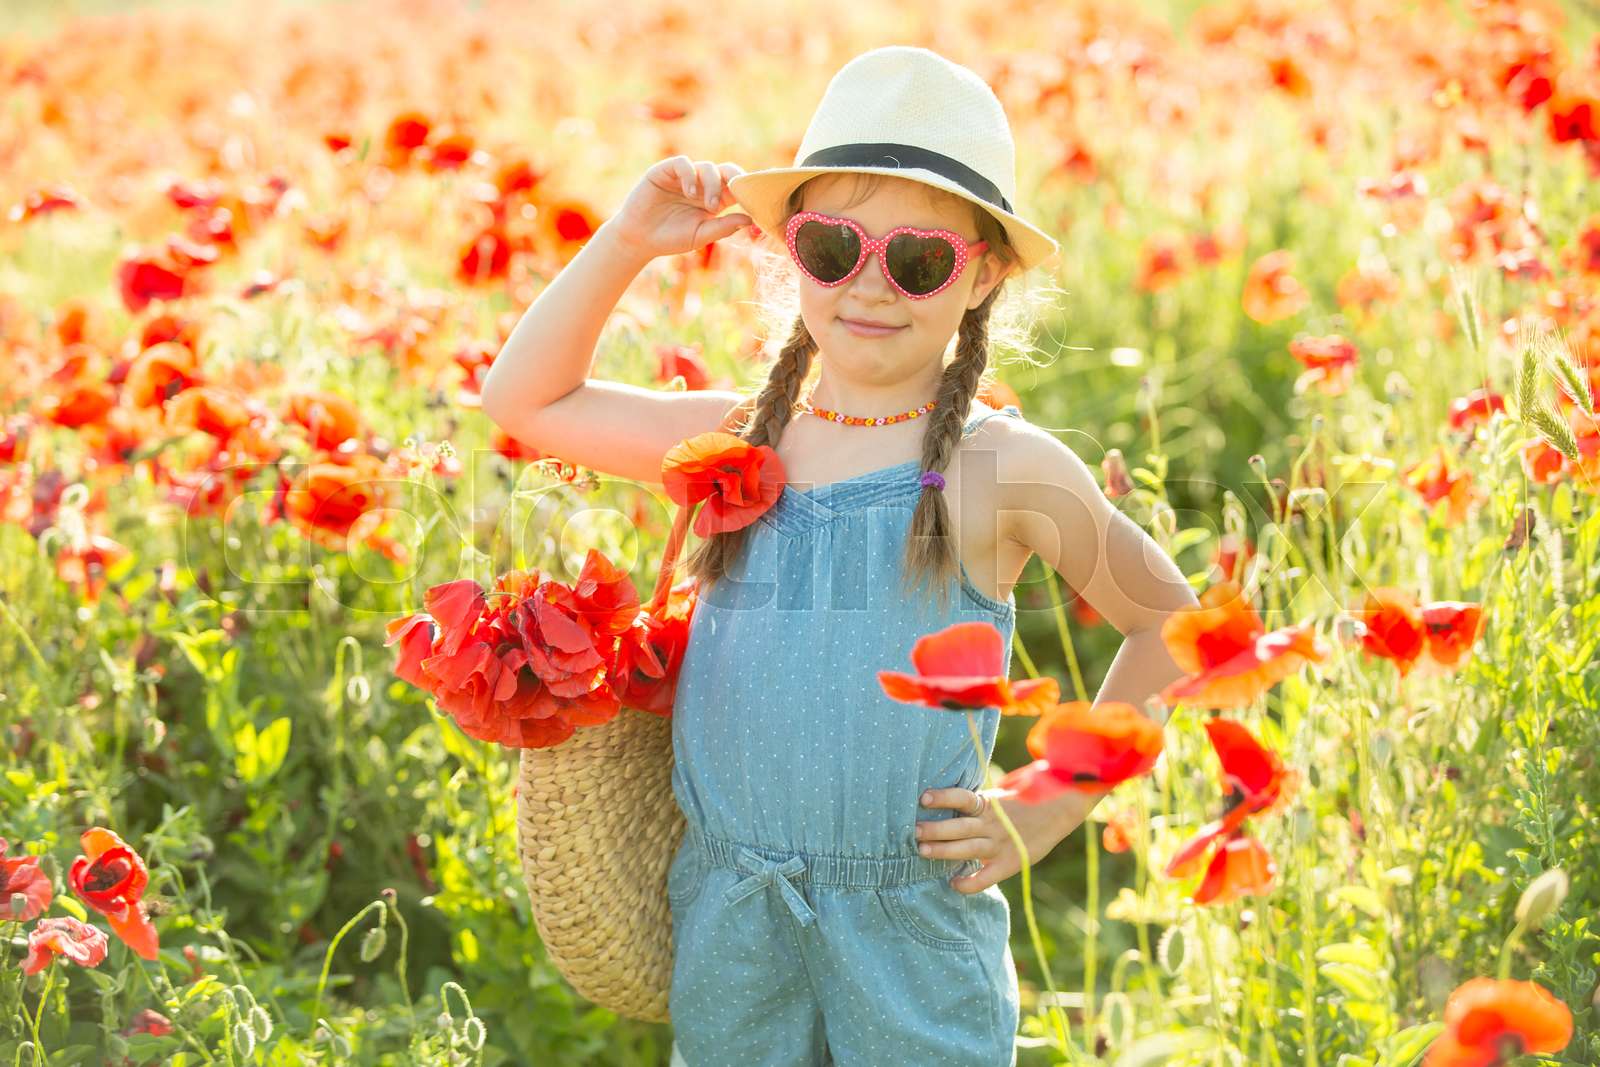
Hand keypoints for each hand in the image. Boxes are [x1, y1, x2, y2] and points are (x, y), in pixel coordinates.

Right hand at [606, 155, 753, 260]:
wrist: (639, 239)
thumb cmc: (671, 239)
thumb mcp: (701, 235)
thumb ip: (723, 227)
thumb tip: (749, 219)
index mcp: (715, 199)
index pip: (736, 187)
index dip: (746, 190)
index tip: (755, 201)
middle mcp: (702, 184)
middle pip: (727, 171)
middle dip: (735, 179)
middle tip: (736, 195)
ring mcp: (685, 176)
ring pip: (708, 167)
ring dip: (712, 184)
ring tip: (708, 205)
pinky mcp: (666, 170)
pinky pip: (683, 163)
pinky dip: (690, 175)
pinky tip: (689, 192)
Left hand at [917, 785, 1101, 893]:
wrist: (1059, 809)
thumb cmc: (1024, 801)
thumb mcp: (1000, 794)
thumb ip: (977, 801)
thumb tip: (947, 800)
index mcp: (989, 804)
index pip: (963, 798)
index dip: (944, 798)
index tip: (924, 798)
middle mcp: (992, 824)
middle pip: (959, 827)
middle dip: (935, 830)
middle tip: (914, 832)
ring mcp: (1001, 844)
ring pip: (968, 849)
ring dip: (944, 850)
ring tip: (922, 851)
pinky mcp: (1009, 863)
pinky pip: (986, 877)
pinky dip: (969, 883)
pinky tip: (953, 883)